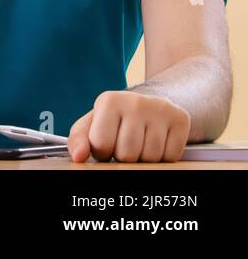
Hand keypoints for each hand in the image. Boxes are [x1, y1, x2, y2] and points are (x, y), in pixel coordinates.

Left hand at [67, 90, 191, 162]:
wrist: (151, 104)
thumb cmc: (116, 119)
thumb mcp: (93, 124)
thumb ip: (79, 139)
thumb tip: (78, 157)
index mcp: (109, 100)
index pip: (102, 144)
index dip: (103, 152)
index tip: (106, 143)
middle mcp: (135, 101)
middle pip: (127, 154)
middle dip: (124, 156)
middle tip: (125, 144)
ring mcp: (160, 109)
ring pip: (150, 157)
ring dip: (144, 158)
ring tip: (140, 143)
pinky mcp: (180, 118)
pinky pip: (171, 157)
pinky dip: (163, 157)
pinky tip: (157, 142)